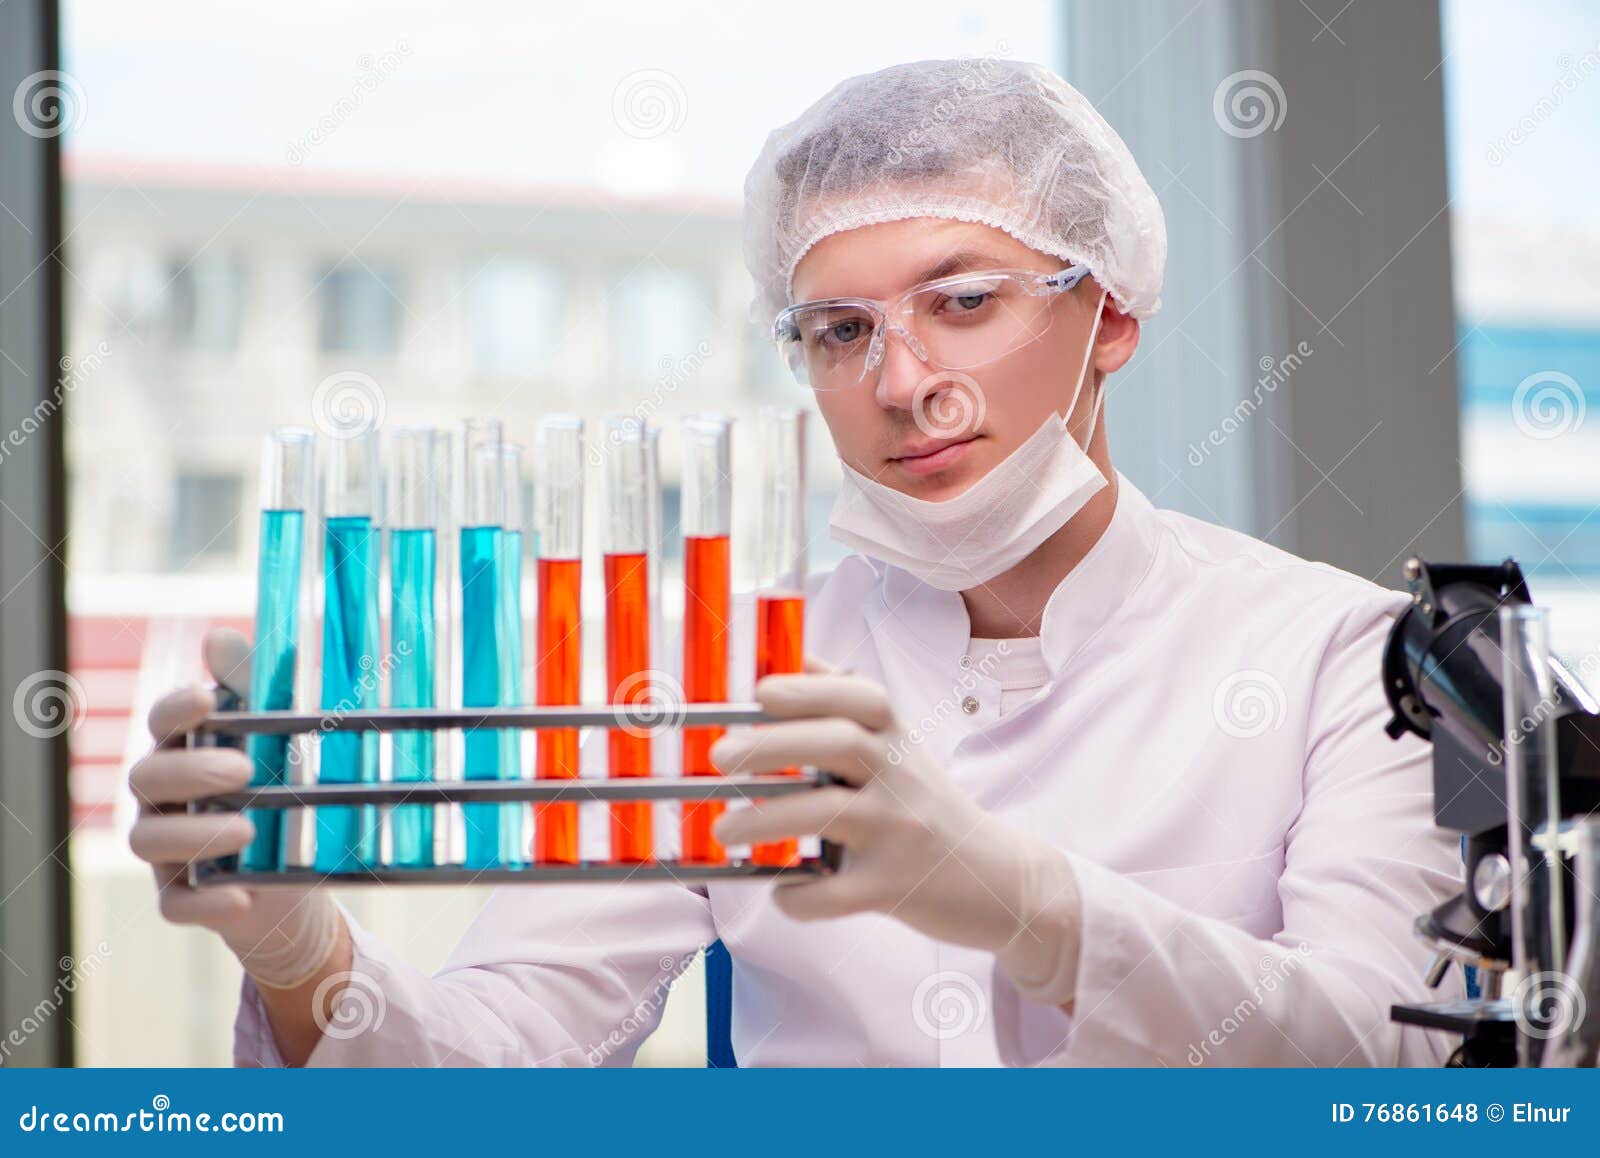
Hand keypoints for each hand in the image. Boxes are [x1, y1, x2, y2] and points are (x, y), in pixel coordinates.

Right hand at [128, 627, 342, 989]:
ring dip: (194, 834)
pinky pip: (175, 905)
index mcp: (184, 749)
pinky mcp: (182, 898)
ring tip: (248, 829)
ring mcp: (166, 851)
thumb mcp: (283, 736)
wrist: (302, 879)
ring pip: (148, 839)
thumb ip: (255, 688)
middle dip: (190, 770)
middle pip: (146, 778)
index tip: (211, 698)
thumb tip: (220, 638)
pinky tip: (240, 895)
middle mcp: (163, 798)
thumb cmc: (286, 790)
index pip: (162, 721)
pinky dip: (205, 902)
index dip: (177, 708)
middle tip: (244, 770)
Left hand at [711, 660, 1085, 1004]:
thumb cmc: (929, 807)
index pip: (859, 698)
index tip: (760, 692)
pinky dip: (797, 894)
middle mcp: (903, 777)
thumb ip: (846, 708)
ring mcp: (900, 832)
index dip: (808, 689)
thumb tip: (788, 660)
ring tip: (723, 828)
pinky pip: (832, 892)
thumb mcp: (900, 749)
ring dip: (765, 820)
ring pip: (826, 815)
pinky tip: (781, 887)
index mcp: (898, 739)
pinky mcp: (893, 887)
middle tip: (720, 756)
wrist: (1000, 879)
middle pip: (839, 744)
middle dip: (772, 745)